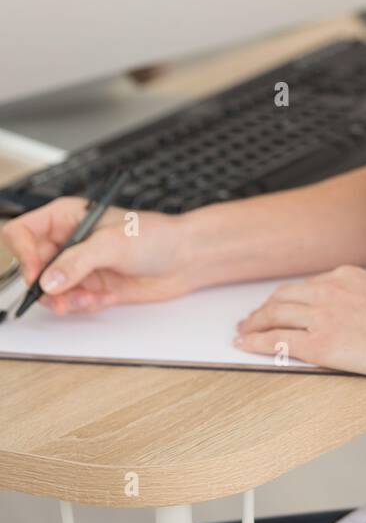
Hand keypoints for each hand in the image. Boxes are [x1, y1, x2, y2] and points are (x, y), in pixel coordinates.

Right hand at [0, 195, 198, 314]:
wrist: (186, 259)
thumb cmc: (157, 236)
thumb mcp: (114, 243)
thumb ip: (78, 261)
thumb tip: (49, 279)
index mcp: (67, 217)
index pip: (23, 231)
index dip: (24, 254)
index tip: (37, 274)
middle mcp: (68, 241)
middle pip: (31, 267)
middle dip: (44, 286)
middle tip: (62, 296)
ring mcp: (78, 266)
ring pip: (47, 290)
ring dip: (64, 300)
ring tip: (90, 297)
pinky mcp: (90, 287)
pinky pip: (69, 303)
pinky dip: (82, 305)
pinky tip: (105, 297)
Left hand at [232, 264, 365, 378]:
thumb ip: (359, 299)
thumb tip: (350, 315)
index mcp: (345, 276)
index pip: (306, 286)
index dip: (285, 297)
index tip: (277, 304)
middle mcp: (329, 291)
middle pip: (283, 296)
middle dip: (264, 308)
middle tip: (251, 317)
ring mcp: (322, 316)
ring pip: (275, 314)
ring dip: (255, 323)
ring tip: (244, 331)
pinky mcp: (319, 343)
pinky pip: (277, 340)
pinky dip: (256, 341)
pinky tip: (244, 344)